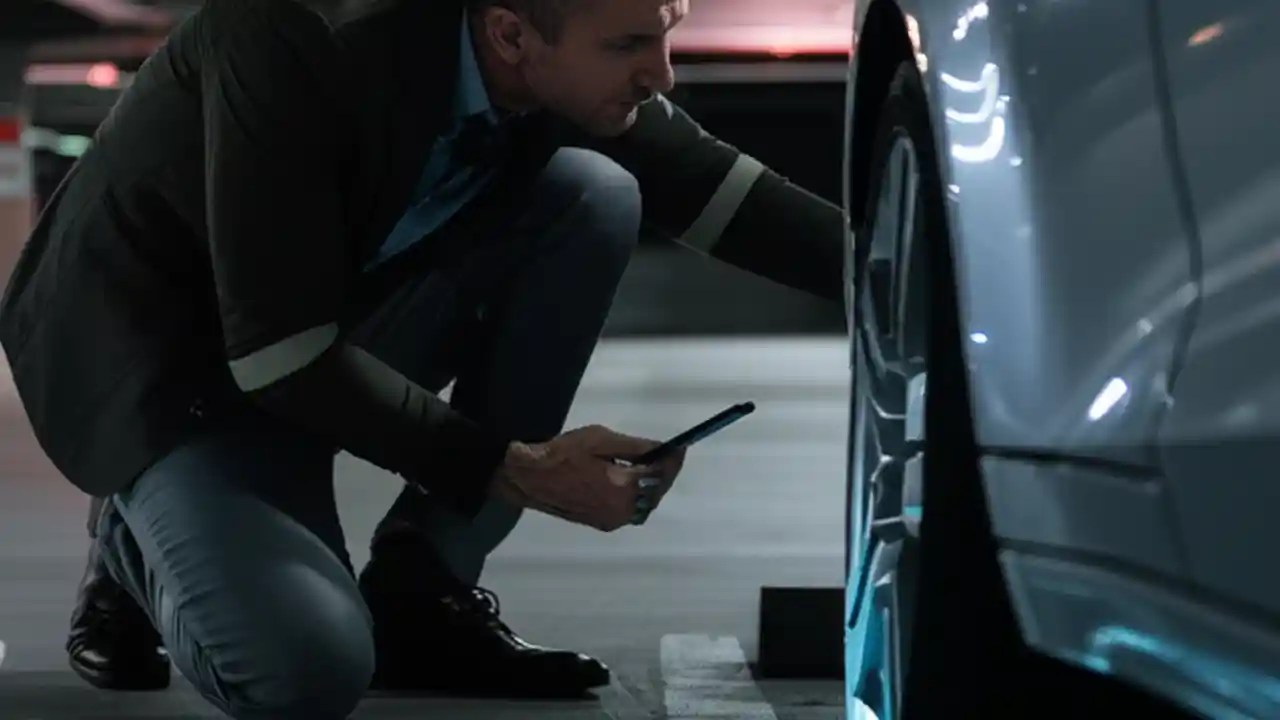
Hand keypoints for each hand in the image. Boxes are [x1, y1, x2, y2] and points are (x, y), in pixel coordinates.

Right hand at [487, 425, 678, 531]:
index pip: (659, 475)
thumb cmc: (562, 454)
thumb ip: (635, 447)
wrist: (527, 478)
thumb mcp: (600, 440)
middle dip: (664, 475)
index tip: (680, 446)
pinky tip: (631, 481)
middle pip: (654, 494)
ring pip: (643, 505)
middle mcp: (621, 512)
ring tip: (651, 467)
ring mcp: (611, 521)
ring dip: (651, 487)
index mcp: (622, 490)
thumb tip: (661, 448)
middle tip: (667, 455)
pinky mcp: (601, 523)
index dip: (672, 460)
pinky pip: (629, 511)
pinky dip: (636, 497)